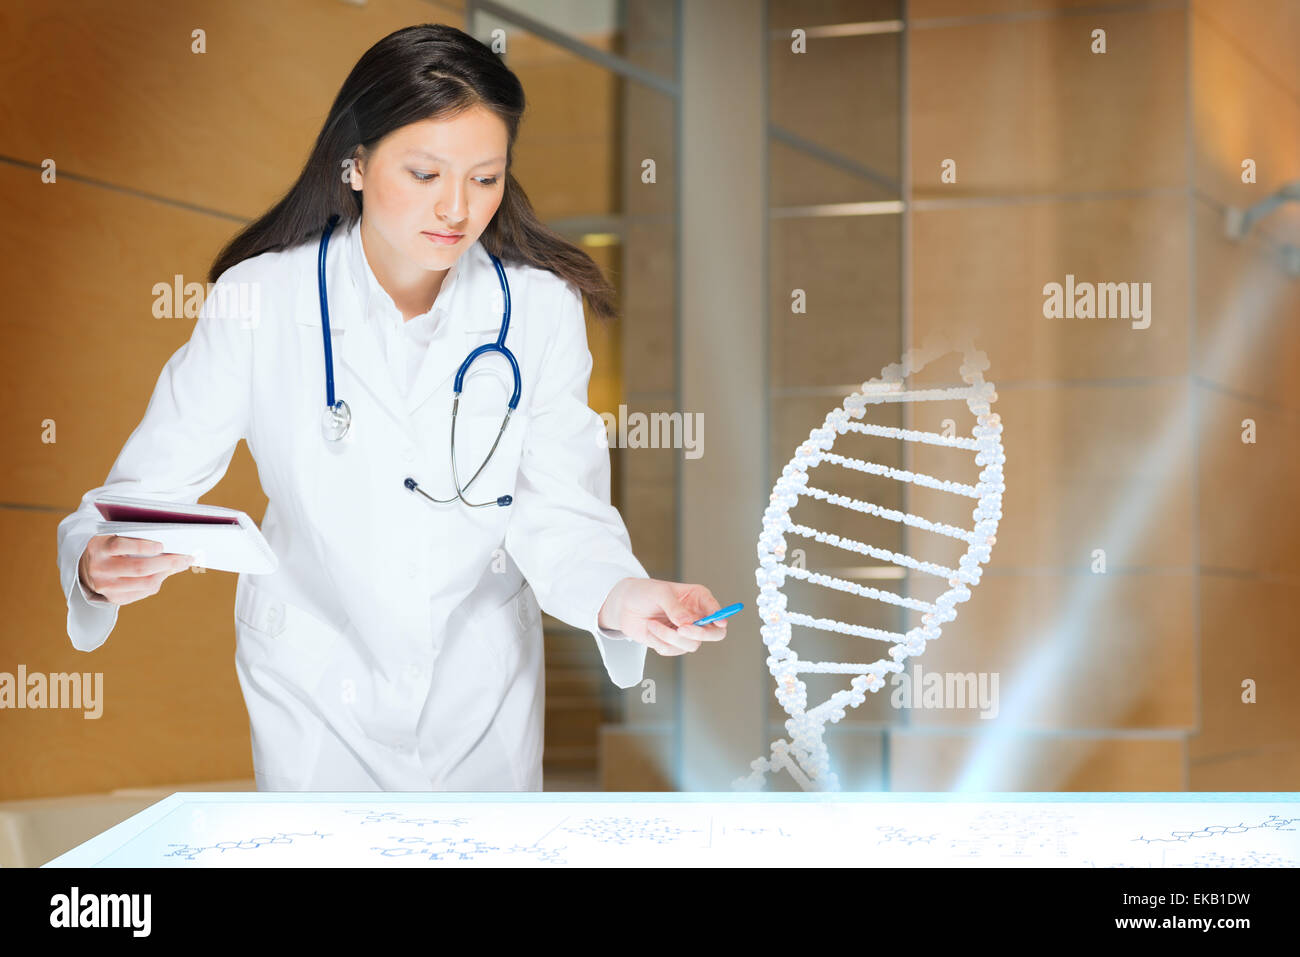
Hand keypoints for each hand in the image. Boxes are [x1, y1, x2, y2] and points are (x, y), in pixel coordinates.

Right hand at [78, 535, 193, 604]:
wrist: (88, 567)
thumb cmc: (111, 546)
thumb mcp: (115, 536)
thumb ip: (136, 537)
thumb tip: (171, 543)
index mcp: (99, 548)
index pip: (119, 546)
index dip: (142, 546)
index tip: (161, 545)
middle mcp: (100, 568)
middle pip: (138, 568)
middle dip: (166, 562)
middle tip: (185, 557)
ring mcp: (106, 586)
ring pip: (144, 583)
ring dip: (166, 573)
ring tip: (181, 564)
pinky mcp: (113, 598)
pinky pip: (142, 593)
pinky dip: (157, 582)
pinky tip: (165, 574)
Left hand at [598, 577, 727, 655]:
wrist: (624, 605)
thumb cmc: (644, 592)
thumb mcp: (660, 594)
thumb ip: (676, 608)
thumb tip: (688, 623)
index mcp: (698, 599)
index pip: (717, 611)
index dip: (721, 617)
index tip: (719, 622)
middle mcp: (696, 617)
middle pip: (714, 634)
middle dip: (699, 634)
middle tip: (682, 630)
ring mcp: (685, 633)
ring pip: (691, 645)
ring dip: (669, 637)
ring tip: (652, 624)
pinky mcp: (672, 644)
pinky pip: (673, 651)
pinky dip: (659, 642)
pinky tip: (650, 630)